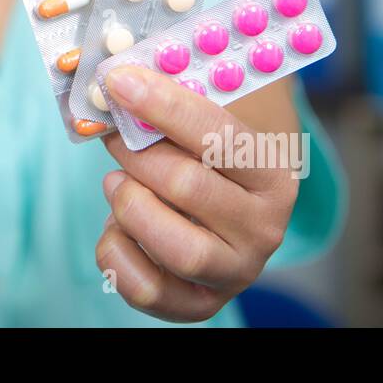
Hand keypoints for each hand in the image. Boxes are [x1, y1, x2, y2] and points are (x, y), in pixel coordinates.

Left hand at [94, 65, 299, 322]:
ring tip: (116, 185)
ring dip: (130, 207)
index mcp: (272, 173)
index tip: (119, 81)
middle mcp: (264, 227)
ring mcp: (236, 271)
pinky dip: (117, 254)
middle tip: (111, 137)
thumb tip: (115, 79)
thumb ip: (170, 104)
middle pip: (186, 188)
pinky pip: (148, 289)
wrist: (222, 218)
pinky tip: (116, 227)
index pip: (217, 134)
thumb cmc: (204, 160)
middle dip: (135, 156)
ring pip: (176, 247)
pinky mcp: (201, 304)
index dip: (162, 105)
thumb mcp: (202, 127)